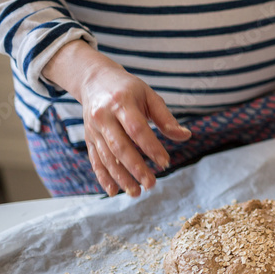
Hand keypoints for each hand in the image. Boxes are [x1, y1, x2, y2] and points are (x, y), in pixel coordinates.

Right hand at [42, 40, 191, 196]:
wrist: (94, 80)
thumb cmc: (128, 88)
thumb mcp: (149, 95)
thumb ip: (166, 117)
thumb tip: (186, 136)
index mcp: (121, 102)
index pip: (137, 129)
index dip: (151, 147)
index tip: (165, 162)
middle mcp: (103, 117)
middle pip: (119, 146)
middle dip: (135, 168)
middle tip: (151, 185)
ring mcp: (93, 129)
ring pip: (106, 157)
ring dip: (121, 177)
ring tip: (136, 193)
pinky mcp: (89, 138)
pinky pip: (95, 160)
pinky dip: (103, 177)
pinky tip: (114, 191)